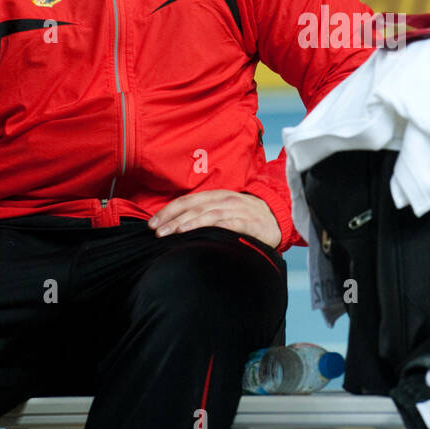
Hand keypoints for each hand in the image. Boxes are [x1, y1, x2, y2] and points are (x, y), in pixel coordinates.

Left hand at [149, 190, 281, 248]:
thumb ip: (204, 215)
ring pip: (206, 214)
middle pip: (193, 207)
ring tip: (171, 232)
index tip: (152, 223)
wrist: (277, 218)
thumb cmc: (246, 217)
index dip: (168, 211)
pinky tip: (196, 233)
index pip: (187, 201)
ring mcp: (236, 210)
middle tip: (156, 231)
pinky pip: (226, 223)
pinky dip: (209, 226)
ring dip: (187, 223)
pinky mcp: (247, 222)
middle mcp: (224, 199)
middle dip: (172, 219)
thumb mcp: (224, 210)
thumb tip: (176, 227)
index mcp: (216, 195)